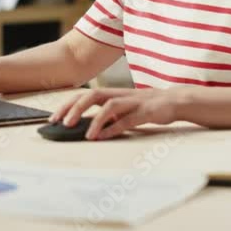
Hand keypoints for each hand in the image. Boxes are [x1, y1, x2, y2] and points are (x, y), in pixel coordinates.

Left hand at [49, 88, 179, 139]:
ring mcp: (133, 102)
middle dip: (75, 108)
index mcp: (112, 93)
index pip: (84, 94)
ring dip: (96, 120)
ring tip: (86, 135)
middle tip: (63, 123)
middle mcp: (120, 94)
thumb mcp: (123, 108)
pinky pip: (128, 120)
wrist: (176, 101)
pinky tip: (104, 137)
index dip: (67, 105)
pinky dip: (115, 128)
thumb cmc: (146, 106)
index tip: (53, 118)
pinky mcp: (147, 111)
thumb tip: (86, 126)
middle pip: (93, 95)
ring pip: (110, 106)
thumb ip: (107, 114)